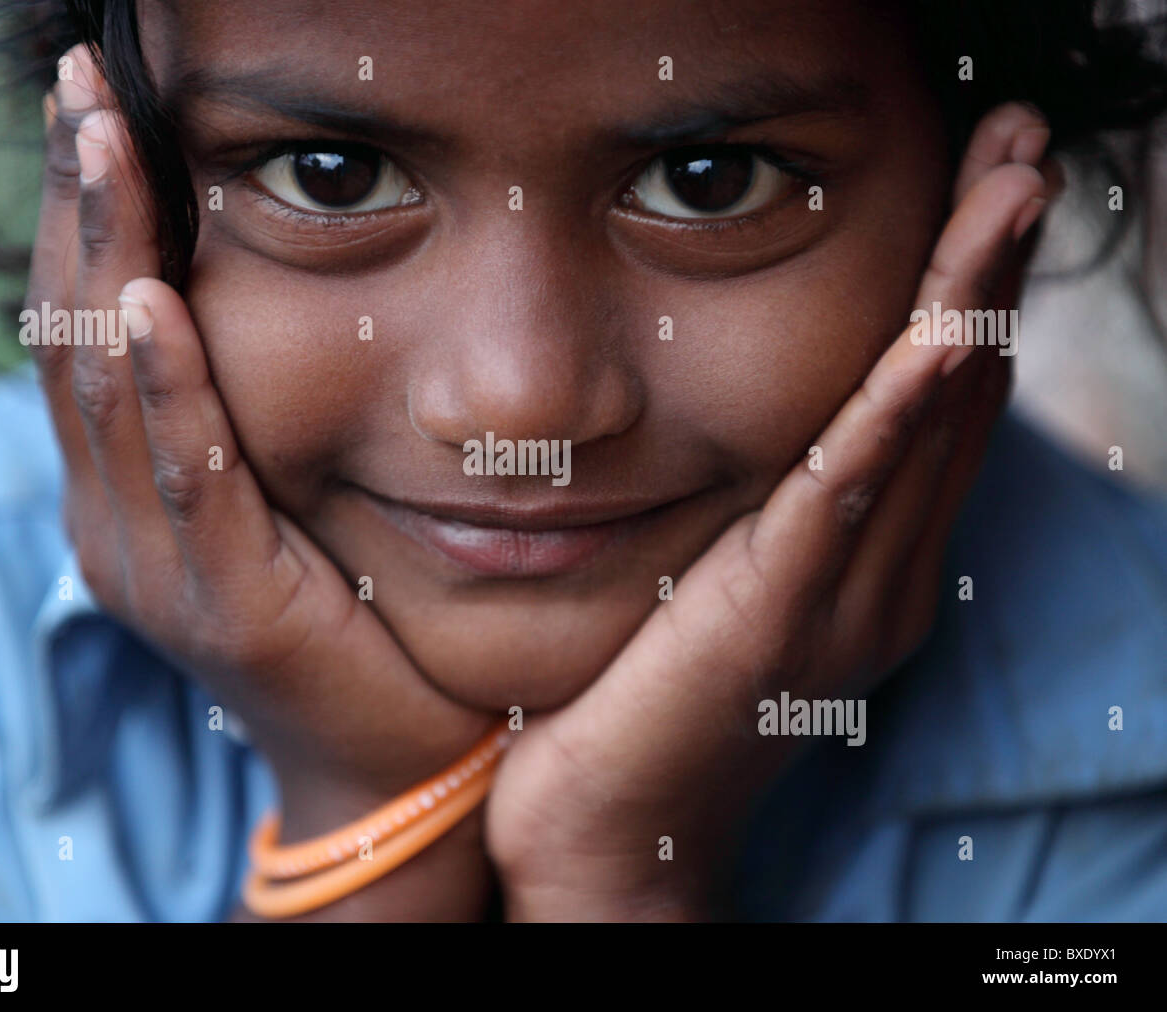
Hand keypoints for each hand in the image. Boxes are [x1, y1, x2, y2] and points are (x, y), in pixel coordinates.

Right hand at [28, 47, 493, 918]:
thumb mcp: (283, 503)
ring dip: (105, 255)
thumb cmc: (352, 618)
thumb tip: (244, 302)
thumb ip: (248, 420)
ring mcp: (155, 563)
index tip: (93, 107)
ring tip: (102, 143)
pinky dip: (166, 386)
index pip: (88, 331)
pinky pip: (188, 473)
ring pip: (112, 388)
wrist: (387, 754)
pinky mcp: (220, 597)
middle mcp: (116, 520)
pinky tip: (150, 300)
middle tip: (81, 84)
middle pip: (79, 335)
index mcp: (128, 493)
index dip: (84, 215)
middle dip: (81, 203)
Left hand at [484, 103, 1060, 920]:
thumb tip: (774, 446)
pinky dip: (900, 408)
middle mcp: (879, 581)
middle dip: (990, 264)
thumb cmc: (646, 711)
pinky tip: (942, 332)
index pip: (936, 409)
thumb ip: (768, 522)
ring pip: (922, 424)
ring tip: (1011, 186)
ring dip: (970, 298)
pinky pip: (849, 493)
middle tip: (1020, 146)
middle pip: (955, 396)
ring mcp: (839, 601)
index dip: (969, 293)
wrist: (611, 841)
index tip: (984, 189)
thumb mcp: (723, 593)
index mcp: (868, 570)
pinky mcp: (777, 615)